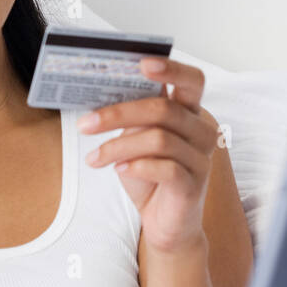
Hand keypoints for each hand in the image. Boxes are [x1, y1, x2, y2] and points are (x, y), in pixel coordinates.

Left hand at [77, 59, 217, 253]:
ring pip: (158, 139)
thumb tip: (101, 94)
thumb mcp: (135, 141)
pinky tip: (119, 170)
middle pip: (163, 109)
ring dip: (117, 147)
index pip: (192, 80)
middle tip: (85, 124)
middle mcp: (201, 131)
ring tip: (94, 158)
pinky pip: (165, 168)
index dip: (171, 68)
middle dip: (118, 114)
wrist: (165, 223)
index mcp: (189, 112)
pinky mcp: (194, 185)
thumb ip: (130, 118)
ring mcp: (201, 158)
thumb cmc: (148, 175)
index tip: (141, 63)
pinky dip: (136, 167)